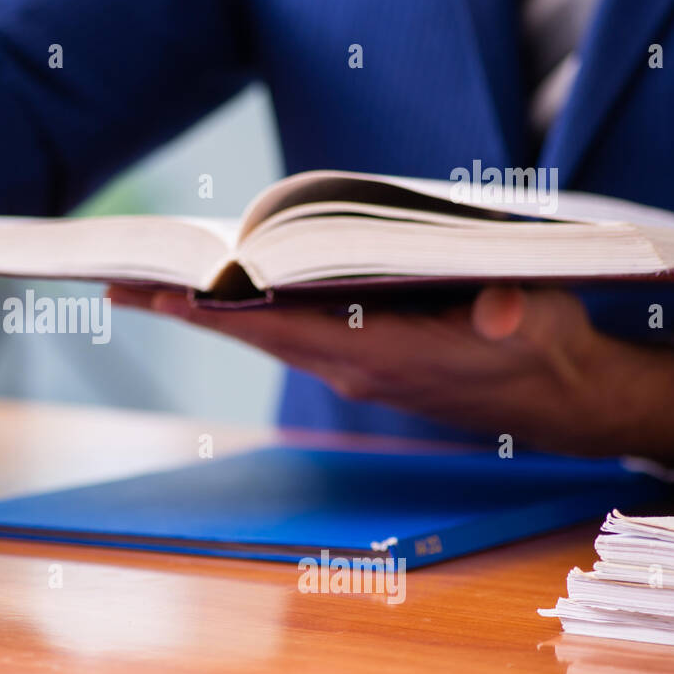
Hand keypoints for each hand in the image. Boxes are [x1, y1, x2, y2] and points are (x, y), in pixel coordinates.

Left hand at [108, 284, 673, 465]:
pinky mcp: (358, 354)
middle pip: (251, 331)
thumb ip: (511, 315)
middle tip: (116, 278)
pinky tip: (215, 285)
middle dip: (186, 305)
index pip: (284, 328)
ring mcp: (350, 362)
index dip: (225, 308)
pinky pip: (284, 330)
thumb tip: (498, 310)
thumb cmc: (543, 350)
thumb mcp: (538, 324)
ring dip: (204, 307)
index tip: (165, 290)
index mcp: (382, 355)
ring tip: (141, 279)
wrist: (557, 395)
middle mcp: (351, 364)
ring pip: (262, 332)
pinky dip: (243, 308)